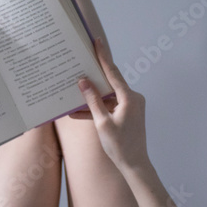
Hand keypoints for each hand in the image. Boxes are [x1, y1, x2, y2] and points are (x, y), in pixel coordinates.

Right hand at [71, 38, 149, 171]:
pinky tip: (77, 112)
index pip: (113, 72)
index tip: (97, 41)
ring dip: (91, 98)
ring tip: (72, 93)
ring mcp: (131, 106)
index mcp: (129, 98)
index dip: (103, 56)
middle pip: (109, 82)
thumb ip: (92, 101)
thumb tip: (83, 82)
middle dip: (93, 77)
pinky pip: (109, 106)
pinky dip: (96, 109)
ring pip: (107, 96)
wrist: (134, 165)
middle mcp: (133, 98)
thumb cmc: (120, 146)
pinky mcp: (127, 113)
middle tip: (80, 63)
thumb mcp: (102, 123)